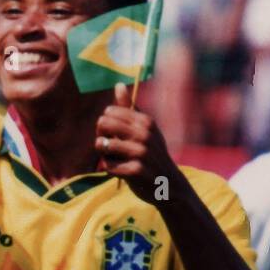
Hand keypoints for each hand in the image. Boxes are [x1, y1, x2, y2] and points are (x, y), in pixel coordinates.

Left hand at [94, 83, 178, 201]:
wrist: (168, 185)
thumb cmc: (152, 154)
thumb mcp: (145, 129)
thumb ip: (128, 108)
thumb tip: (118, 85)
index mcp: (146, 121)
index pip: (109, 112)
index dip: (105, 123)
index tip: (114, 134)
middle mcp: (144, 134)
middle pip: (103, 124)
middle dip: (101, 136)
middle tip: (111, 147)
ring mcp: (141, 153)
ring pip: (102, 145)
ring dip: (105, 155)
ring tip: (118, 159)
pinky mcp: (135, 171)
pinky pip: (108, 166)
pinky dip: (110, 170)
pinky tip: (123, 172)